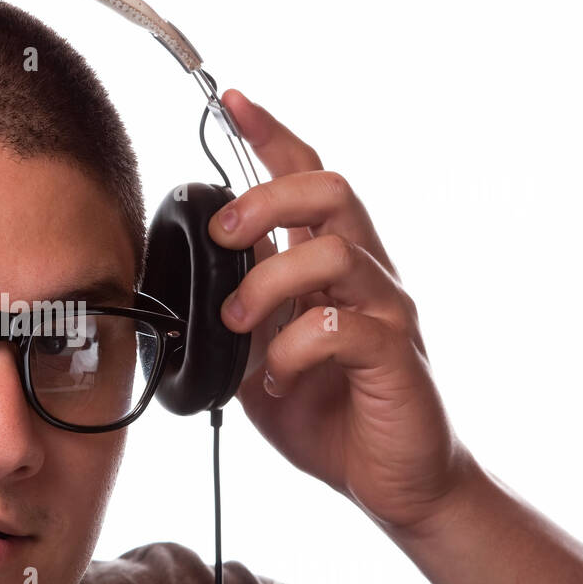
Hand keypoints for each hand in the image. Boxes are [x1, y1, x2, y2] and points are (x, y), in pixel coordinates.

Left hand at [208, 89, 478, 535]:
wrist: (397, 482)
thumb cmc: (334, 415)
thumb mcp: (261, 362)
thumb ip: (236, 322)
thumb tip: (185, 295)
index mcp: (331, 269)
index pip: (310, 181)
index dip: (273, 136)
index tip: (233, 101)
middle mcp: (366, 277)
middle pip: (331, 192)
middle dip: (265, 200)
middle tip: (224, 236)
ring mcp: (386, 313)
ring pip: (334, 253)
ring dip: (269, 284)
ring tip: (238, 324)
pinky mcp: (395, 357)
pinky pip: (342, 328)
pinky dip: (292, 351)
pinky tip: (276, 380)